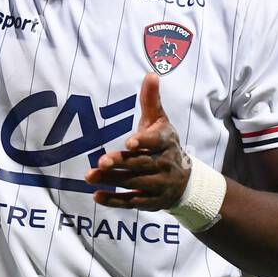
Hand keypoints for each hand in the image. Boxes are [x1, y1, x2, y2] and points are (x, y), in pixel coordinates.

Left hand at [85, 73, 191, 209]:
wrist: (187, 181)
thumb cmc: (165, 144)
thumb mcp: (161, 122)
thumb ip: (152, 101)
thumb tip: (151, 74)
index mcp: (167, 142)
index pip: (157, 143)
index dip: (144, 142)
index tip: (130, 142)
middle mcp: (165, 164)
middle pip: (142, 164)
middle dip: (122, 163)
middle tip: (101, 161)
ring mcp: (159, 185)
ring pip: (135, 183)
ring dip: (112, 180)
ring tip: (90, 175)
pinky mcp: (151, 201)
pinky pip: (132, 202)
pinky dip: (115, 200)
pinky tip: (96, 196)